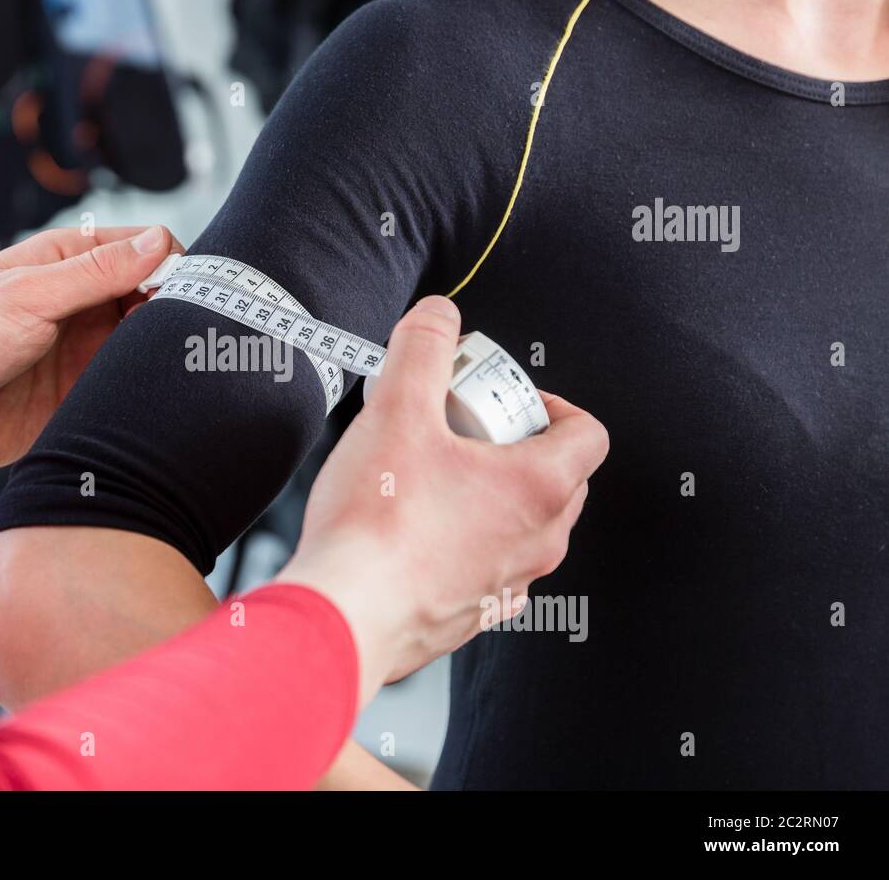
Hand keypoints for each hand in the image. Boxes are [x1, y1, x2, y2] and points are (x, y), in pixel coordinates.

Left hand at [0, 225, 182, 471]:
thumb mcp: (29, 296)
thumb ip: (95, 272)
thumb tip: (161, 241)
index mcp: (68, 262)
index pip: (146, 249)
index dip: (174, 267)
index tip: (191, 294)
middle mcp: (83, 303)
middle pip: (156, 297)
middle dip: (178, 311)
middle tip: (193, 335)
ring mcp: (85, 349)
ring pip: (148, 345)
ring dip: (164, 353)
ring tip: (179, 368)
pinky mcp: (83, 395)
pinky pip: (129, 389)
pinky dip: (148, 391)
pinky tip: (159, 398)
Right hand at [278, 296, 608, 704]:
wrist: (345, 611)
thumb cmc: (377, 524)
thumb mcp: (396, 410)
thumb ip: (421, 349)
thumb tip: (438, 316)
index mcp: (538, 488)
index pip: (587, 434)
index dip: (553, 405)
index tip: (508, 400)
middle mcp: (536, 542)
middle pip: (560, 480)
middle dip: (519, 446)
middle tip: (465, 432)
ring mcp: (507, 584)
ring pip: (524, 527)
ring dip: (492, 497)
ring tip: (435, 480)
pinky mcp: (472, 615)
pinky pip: (489, 569)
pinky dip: (468, 545)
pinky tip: (421, 533)